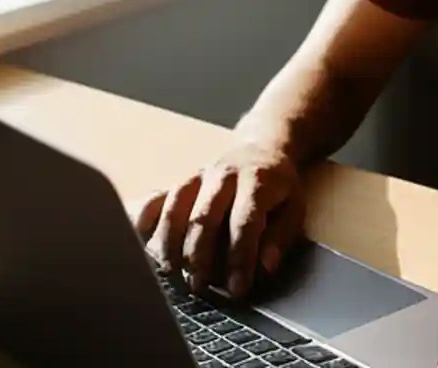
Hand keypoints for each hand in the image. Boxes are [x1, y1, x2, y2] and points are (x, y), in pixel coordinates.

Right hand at [127, 129, 305, 298]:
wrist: (261, 148)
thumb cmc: (278, 187)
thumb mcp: (294, 208)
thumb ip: (281, 237)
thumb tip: (266, 266)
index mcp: (257, 181)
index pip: (244, 223)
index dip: (239, 259)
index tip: (237, 290)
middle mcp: (224, 175)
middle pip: (203, 217)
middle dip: (199, 257)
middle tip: (200, 287)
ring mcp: (199, 175)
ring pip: (176, 207)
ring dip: (170, 244)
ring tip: (172, 273)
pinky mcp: (181, 180)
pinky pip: (157, 197)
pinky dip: (145, 219)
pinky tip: (143, 243)